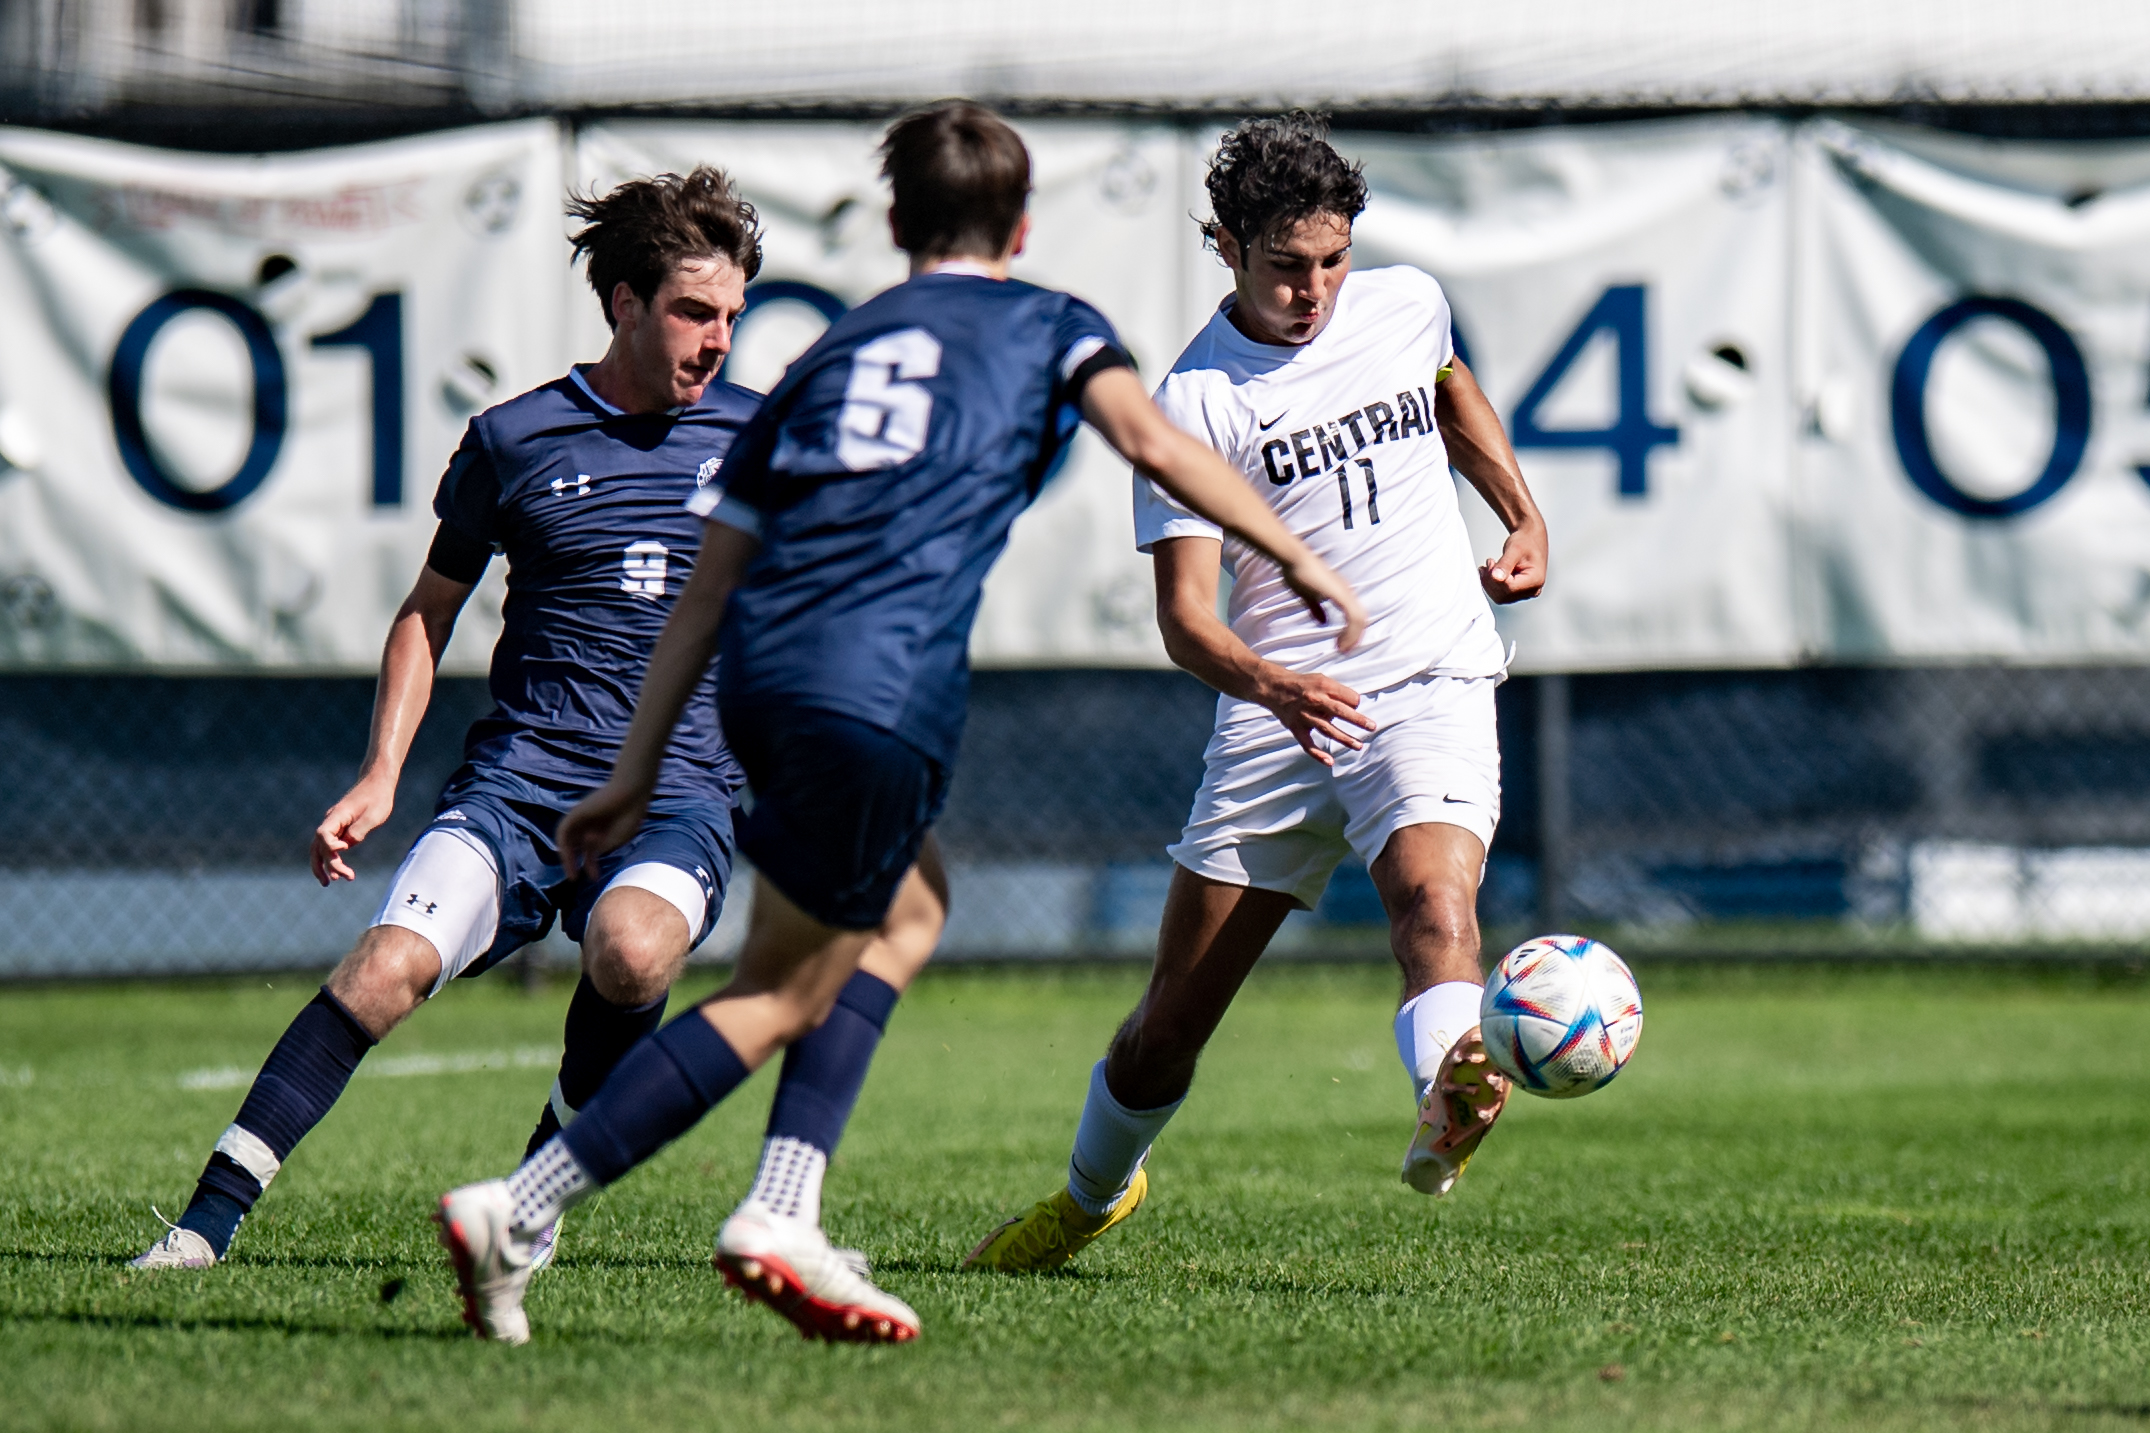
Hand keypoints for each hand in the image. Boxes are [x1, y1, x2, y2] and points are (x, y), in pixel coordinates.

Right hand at [312, 774, 396, 885]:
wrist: (377, 782)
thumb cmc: (378, 797)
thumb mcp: (374, 816)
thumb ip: (359, 832)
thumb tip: (347, 846)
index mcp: (337, 815)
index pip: (323, 834)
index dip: (330, 845)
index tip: (345, 849)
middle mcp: (331, 820)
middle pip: (317, 845)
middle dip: (323, 864)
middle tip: (334, 880)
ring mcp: (334, 824)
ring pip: (319, 847)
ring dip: (322, 865)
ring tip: (328, 882)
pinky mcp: (340, 827)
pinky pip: (329, 845)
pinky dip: (330, 858)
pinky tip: (336, 871)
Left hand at [556, 779, 652, 880]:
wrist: (632, 792)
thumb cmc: (630, 815)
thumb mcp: (617, 838)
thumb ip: (602, 846)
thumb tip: (589, 852)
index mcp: (601, 830)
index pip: (590, 850)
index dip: (591, 864)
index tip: (594, 878)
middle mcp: (589, 825)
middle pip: (577, 847)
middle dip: (575, 863)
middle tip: (576, 878)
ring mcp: (582, 818)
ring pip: (568, 840)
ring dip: (567, 858)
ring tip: (571, 874)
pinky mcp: (576, 812)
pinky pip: (563, 831)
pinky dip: (564, 845)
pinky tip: (568, 857)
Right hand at [1256, 666, 1376, 767]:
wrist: (1275, 688)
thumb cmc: (1303, 684)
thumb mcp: (1322, 679)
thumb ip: (1338, 692)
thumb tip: (1354, 708)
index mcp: (1323, 686)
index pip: (1348, 697)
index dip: (1354, 702)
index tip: (1353, 706)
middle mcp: (1314, 701)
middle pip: (1341, 712)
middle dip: (1358, 720)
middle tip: (1372, 727)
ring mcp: (1304, 716)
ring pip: (1328, 730)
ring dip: (1345, 739)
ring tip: (1359, 746)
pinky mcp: (1296, 728)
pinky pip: (1307, 744)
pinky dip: (1318, 754)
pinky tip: (1330, 761)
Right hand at [1279, 553, 1368, 653]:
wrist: (1294, 559)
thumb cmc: (1298, 573)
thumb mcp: (1307, 595)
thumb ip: (1316, 609)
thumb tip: (1322, 621)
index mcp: (1340, 593)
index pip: (1354, 615)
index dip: (1351, 631)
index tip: (1341, 645)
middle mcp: (1346, 593)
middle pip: (1361, 619)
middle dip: (1355, 637)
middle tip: (1344, 650)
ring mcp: (1345, 593)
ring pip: (1360, 620)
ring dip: (1353, 637)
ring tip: (1343, 649)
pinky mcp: (1341, 595)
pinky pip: (1353, 618)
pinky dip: (1350, 632)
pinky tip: (1341, 642)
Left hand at [1479, 522, 1546, 604]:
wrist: (1530, 539)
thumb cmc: (1526, 541)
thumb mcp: (1514, 549)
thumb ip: (1505, 564)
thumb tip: (1496, 577)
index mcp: (1536, 580)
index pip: (1509, 588)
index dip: (1495, 578)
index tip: (1491, 563)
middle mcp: (1533, 590)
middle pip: (1504, 595)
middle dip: (1491, 581)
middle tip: (1489, 564)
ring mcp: (1526, 592)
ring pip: (1500, 597)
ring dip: (1489, 583)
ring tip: (1488, 566)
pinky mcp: (1518, 592)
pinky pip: (1501, 594)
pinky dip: (1492, 584)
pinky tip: (1490, 572)